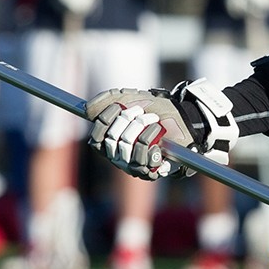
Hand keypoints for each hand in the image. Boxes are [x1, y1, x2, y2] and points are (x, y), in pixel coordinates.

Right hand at [85, 80, 236, 180]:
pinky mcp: (150, 170)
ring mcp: (134, 166)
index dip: (104, 121)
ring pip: (125, 146)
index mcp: (111, 144)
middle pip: (111, 141)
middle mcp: (119, 158)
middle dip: (127, 120)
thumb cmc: (155, 109)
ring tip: (154, 120)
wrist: (181, 116)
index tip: (118, 107)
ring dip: (141, 125)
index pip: (96, 139)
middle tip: (141, 112)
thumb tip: (87, 110)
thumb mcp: (128, 98)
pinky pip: (142, 154)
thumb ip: (106, 101)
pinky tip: (160, 133)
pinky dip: (151, 136)